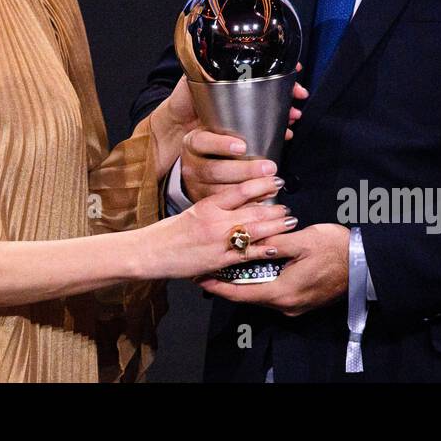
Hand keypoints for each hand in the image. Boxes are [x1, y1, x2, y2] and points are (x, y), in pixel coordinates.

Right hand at [142, 175, 296, 279]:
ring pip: (254, 230)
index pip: (240, 190)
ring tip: (289, 221)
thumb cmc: (169, 232)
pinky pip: (246, 254)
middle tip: (288, 205)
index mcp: (207, 205)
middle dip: (274, 207)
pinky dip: (263, 250)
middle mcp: (214, 220)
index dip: (261, 184)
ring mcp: (218, 241)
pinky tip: (276, 246)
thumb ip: (214, 207)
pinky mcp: (219, 260)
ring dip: (275, 226)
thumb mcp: (191, 211)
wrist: (151, 252)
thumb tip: (238, 201)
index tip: (276, 180)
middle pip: (252, 210)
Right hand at [166, 64, 307, 200]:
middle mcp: (192, 162)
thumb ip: (243, 95)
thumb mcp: (217, 115)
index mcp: (193, 139)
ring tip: (273, 184)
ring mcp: (197, 184)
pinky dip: (246, 206)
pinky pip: (226, 208)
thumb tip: (297, 69)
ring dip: (251, 189)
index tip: (242, 146)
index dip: (221, 144)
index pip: (202, 141)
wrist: (193, 162)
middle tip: (271, 167)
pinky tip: (265, 202)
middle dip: (246, 170)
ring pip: (221, 192)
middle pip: (215, 170)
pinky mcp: (206, 201)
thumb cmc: (214, 134)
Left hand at [195, 224, 349, 315]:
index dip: (219, 287)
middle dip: (229, 284)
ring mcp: (297, 305)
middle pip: (250, 296)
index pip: (242, 294)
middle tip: (210, 269)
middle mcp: (287, 304)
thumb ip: (274, 243)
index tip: (201, 279)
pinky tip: (255, 268)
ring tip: (228, 267)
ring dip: (245, 282)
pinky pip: (275, 293)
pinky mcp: (304, 300)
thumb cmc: (336, 248)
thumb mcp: (302, 239)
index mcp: (283, 291)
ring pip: (262, 294)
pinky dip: (261, 282)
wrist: (365, 262)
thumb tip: (252, 242)